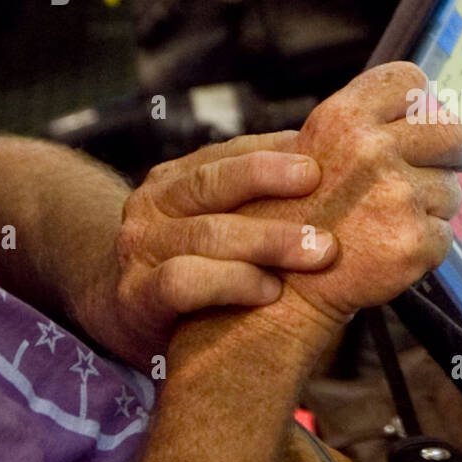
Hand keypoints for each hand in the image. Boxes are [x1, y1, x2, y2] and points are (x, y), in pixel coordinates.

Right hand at [104, 131, 339, 359]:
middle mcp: (155, 203)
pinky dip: (232, 282)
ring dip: (269, 240)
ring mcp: (142, 247)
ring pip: (208, 232)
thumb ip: (263, 200)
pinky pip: (184, 281)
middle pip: (215, 180)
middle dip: (273, 181)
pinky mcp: (135, 294)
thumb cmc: (195, 265)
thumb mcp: (220, 221)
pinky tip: (270, 290)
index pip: (234, 152)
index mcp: (180, 176)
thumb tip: (342, 172)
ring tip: (321, 252)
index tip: (332, 155)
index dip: (282, 151)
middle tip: (325, 188)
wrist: (118, 311)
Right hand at [222, 62, 461, 358]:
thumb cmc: (293, 220)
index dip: (421, 100)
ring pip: (451, 189)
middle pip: (452, 131)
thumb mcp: (310, 152)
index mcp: (343, 121)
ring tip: (389, 220)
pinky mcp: (412, 242)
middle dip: (459, 146)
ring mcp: (395, 198)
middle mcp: (370, 152)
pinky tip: (389, 247)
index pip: (408, 82)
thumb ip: (363, 127)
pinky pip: (446, 235)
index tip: (423, 115)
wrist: (277, 289)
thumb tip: (422, 107)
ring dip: (431, 205)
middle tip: (456, 157)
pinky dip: (425, 246)